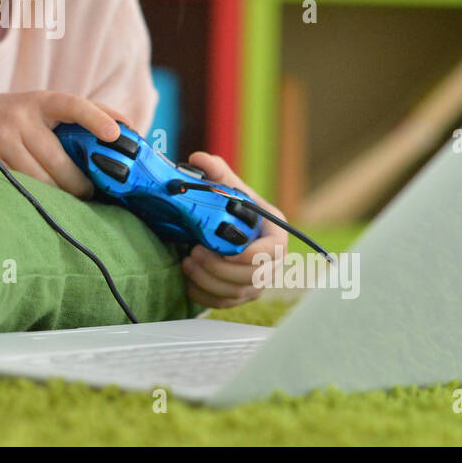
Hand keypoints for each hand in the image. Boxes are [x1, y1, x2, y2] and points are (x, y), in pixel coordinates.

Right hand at [0, 91, 133, 196]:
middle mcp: (20, 117)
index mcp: (43, 101)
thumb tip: (131, 128)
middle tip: (89, 193)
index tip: (115, 135)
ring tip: (67, 200)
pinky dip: (32, 195)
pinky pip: (16, 186)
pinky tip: (41, 199)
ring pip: (37, 179)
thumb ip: (92, 113)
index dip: (95, 118)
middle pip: (57, 160)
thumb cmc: (29, 116)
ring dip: (56, 194)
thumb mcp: (53, 107)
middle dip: (77, 183)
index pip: (73, 105)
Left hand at [179, 152, 288, 309]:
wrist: (220, 223)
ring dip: (209, 282)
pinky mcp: (242, 294)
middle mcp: (273, 261)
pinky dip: (206, 296)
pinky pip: (227, 303)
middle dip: (220, 270)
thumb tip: (199, 159)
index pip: (273, 251)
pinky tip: (188, 281)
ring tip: (186, 262)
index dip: (250, 256)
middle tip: (193, 254)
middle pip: (255, 277)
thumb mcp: (223, 184)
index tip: (221, 251)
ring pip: (239, 293)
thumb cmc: (227, 203)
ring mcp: (259, 280)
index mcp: (275, 232)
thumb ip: (215, 170)